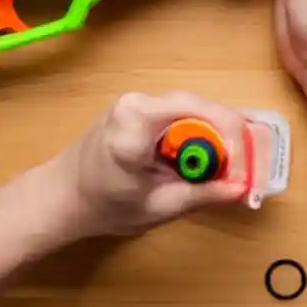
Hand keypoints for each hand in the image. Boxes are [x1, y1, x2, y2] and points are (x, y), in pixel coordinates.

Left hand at [47, 91, 247, 238]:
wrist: (61, 196)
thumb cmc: (101, 205)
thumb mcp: (155, 206)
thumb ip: (199, 194)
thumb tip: (241, 188)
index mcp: (137, 120)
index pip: (202, 112)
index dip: (232, 140)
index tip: (240, 175)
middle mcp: (138, 100)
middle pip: (203, 107)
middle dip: (231, 139)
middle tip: (245, 172)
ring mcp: (139, 100)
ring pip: (197, 109)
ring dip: (219, 137)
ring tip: (233, 169)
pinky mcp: (141, 109)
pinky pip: (183, 114)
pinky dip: (203, 134)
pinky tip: (214, 158)